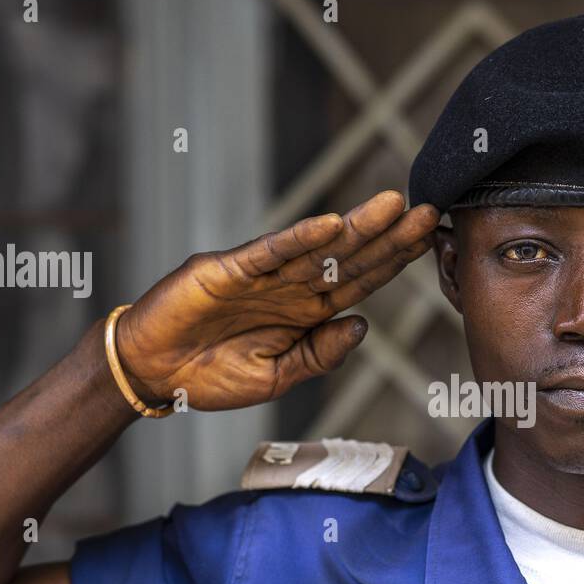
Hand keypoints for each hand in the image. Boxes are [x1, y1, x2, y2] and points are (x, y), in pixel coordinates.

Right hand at [113, 190, 439, 410]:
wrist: (152, 374)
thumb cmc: (211, 375)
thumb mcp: (277, 377)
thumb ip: (319, 354)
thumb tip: (362, 326)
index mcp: (306, 312)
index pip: (360, 280)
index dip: (395, 261)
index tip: (430, 240)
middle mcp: (291, 287)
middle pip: (350, 257)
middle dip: (390, 236)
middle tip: (428, 212)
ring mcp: (262, 276)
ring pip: (317, 248)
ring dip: (355, 227)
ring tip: (392, 205)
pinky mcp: (228, 270)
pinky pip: (269, 253)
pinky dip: (297, 239)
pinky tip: (329, 225)